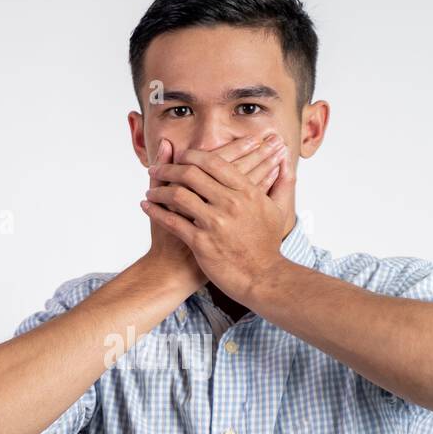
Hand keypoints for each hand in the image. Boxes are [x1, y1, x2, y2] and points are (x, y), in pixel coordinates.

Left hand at [141, 135, 295, 303]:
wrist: (262, 278)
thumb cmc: (268, 245)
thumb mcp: (278, 210)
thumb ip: (282, 183)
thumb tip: (286, 161)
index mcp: (246, 191)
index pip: (213, 162)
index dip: (191, 155)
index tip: (179, 156)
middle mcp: (229, 203)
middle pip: (191, 174)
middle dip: (169, 169)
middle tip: (157, 170)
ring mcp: (214, 223)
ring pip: (177, 195)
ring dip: (159, 190)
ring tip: (150, 190)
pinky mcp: (201, 243)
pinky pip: (171, 221)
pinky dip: (155, 212)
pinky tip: (146, 206)